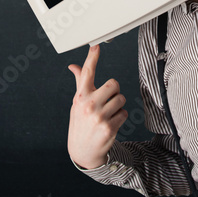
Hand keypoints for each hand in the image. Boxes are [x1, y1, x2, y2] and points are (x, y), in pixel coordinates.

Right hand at [67, 44, 128, 169]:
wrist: (83, 151)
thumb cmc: (81, 123)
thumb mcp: (77, 103)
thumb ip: (80, 83)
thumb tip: (73, 66)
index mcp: (80, 96)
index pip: (86, 73)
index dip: (92, 58)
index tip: (96, 46)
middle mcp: (88, 104)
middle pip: (114, 84)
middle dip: (114, 91)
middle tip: (108, 100)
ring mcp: (99, 116)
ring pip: (121, 99)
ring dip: (118, 106)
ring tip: (108, 114)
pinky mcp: (109, 127)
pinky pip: (124, 114)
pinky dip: (120, 118)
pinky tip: (110, 124)